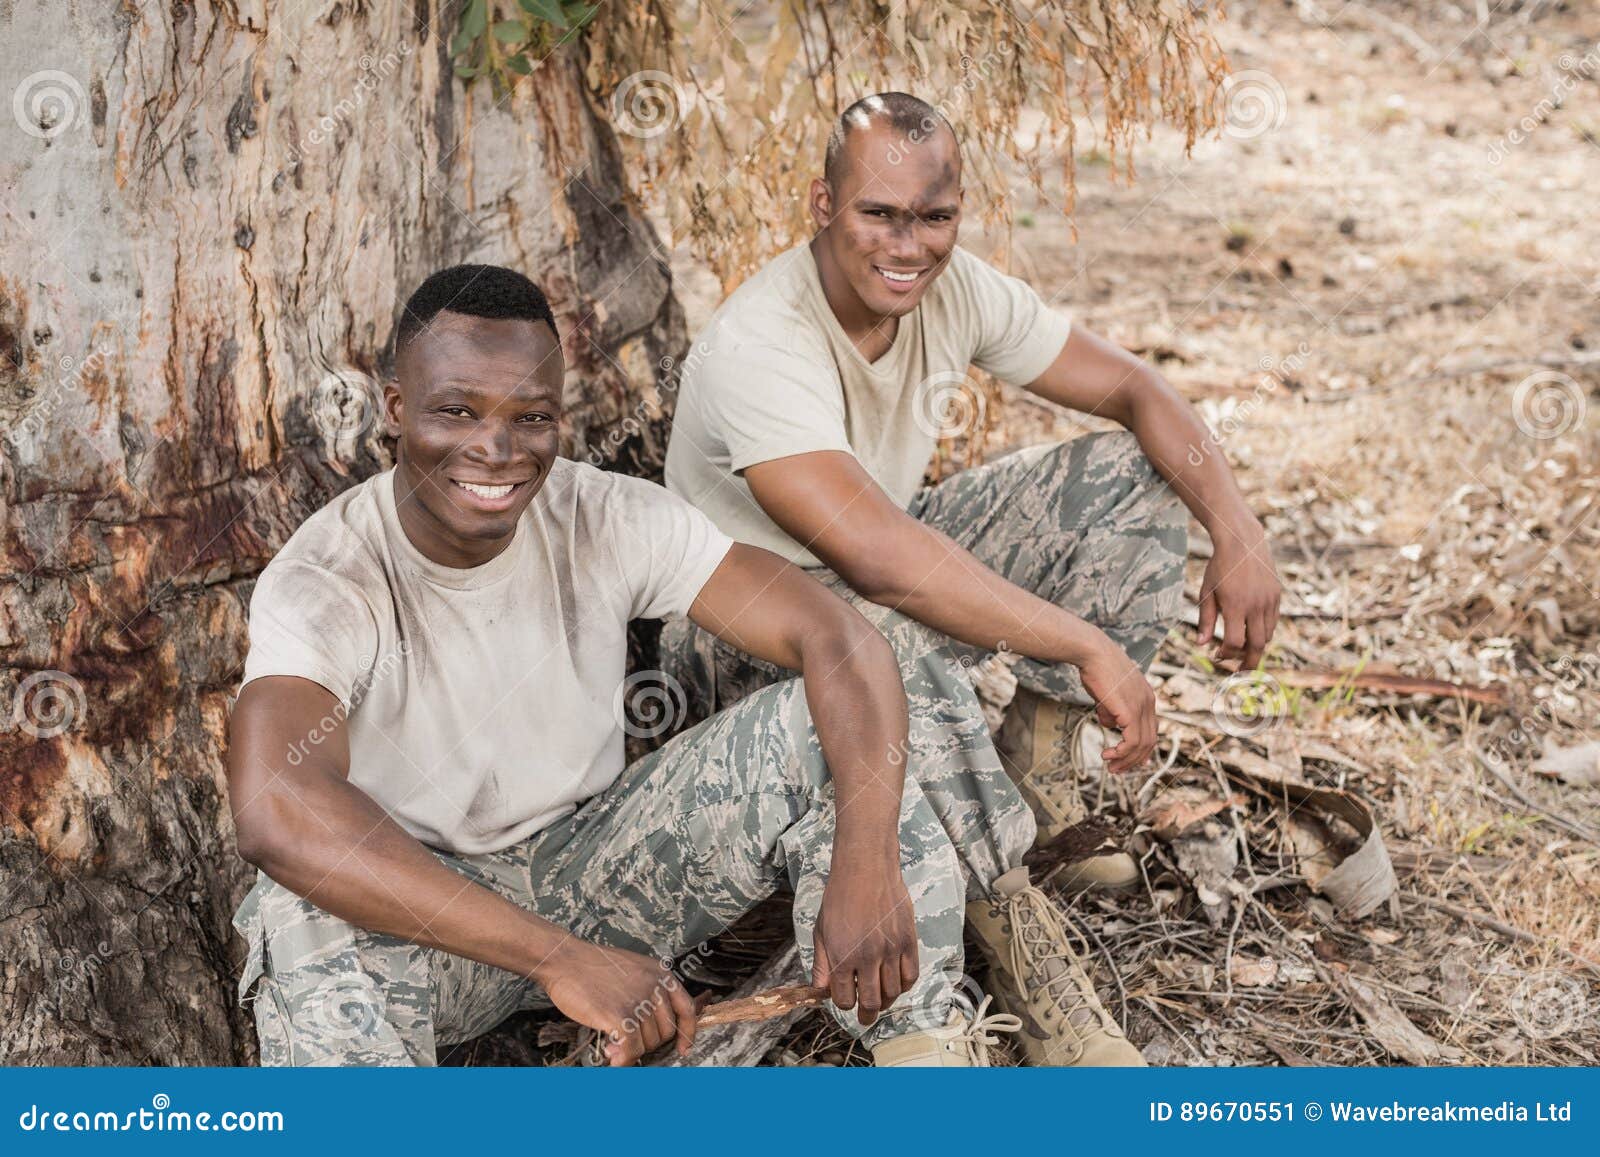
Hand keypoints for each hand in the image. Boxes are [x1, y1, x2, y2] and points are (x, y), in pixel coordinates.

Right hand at [538, 939, 697, 1065]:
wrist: (565, 959)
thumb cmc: (592, 966)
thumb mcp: (632, 970)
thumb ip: (646, 994)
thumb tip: (647, 1030)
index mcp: (661, 974)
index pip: (686, 1009)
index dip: (686, 1033)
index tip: (683, 1049)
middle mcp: (655, 987)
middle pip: (665, 1032)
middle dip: (646, 1043)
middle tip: (625, 1043)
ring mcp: (639, 1001)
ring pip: (647, 1043)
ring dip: (630, 1051)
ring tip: (612, 1045)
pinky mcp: (620, 1016)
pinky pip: (632, 1050)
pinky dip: (624, 1060)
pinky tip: (612, 1059)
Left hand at [812, 854, 918, 1027]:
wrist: (866, 870)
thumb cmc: (840, 898)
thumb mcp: (821, 931)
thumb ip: (821, 964)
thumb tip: (820, 991)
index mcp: (842, 957)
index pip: (844, 999)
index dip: (843, 1004)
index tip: (845, 1000)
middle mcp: (867, 958)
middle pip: (871, 1002)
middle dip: (867, 1015)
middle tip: (865, 1018)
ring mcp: (890, 950)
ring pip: (892, 993)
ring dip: (886, 1001)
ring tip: (881, 1001)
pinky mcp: (908, 941)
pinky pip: (911, 976)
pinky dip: (904, 986)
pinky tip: (896, 984)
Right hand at [1078, 637, 1157, 772]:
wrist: (1093, 652)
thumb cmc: (1096, 667)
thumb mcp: (1107, 692)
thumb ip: (1111, 709)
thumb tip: (1109, 724)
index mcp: (1146, 697)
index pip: (1150, 729)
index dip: (1141, 748)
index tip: (1128, 759)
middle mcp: (1149, 703)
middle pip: (1149, 741)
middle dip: (1134, 759)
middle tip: (1117, 769)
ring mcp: (1142, 707)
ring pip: (1142, 745)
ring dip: (1126, 759)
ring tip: (1110, 765)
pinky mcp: (1130, 712)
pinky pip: (1132, 741)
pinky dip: (1122, 753)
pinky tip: (1108, 754)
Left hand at [1198, 521, 1281, 670]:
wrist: (1243, 541)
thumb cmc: (1219, 567)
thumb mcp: (1206, 592)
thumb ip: (1205, 619)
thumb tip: (1202, 645)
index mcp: (1236, 606)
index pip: (1234, 642)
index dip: (1226, 654)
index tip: (1217, 656)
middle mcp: (1256, 605)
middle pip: (1257, 645)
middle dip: (1249, 662)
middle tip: (1239, 672)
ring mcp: (1269, 601)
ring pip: (1268, 635)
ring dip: (1256, 647)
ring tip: (1242, 650)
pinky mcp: (1277, 596)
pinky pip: (1273, 622)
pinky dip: (1264, 632)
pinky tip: (1251, 632)